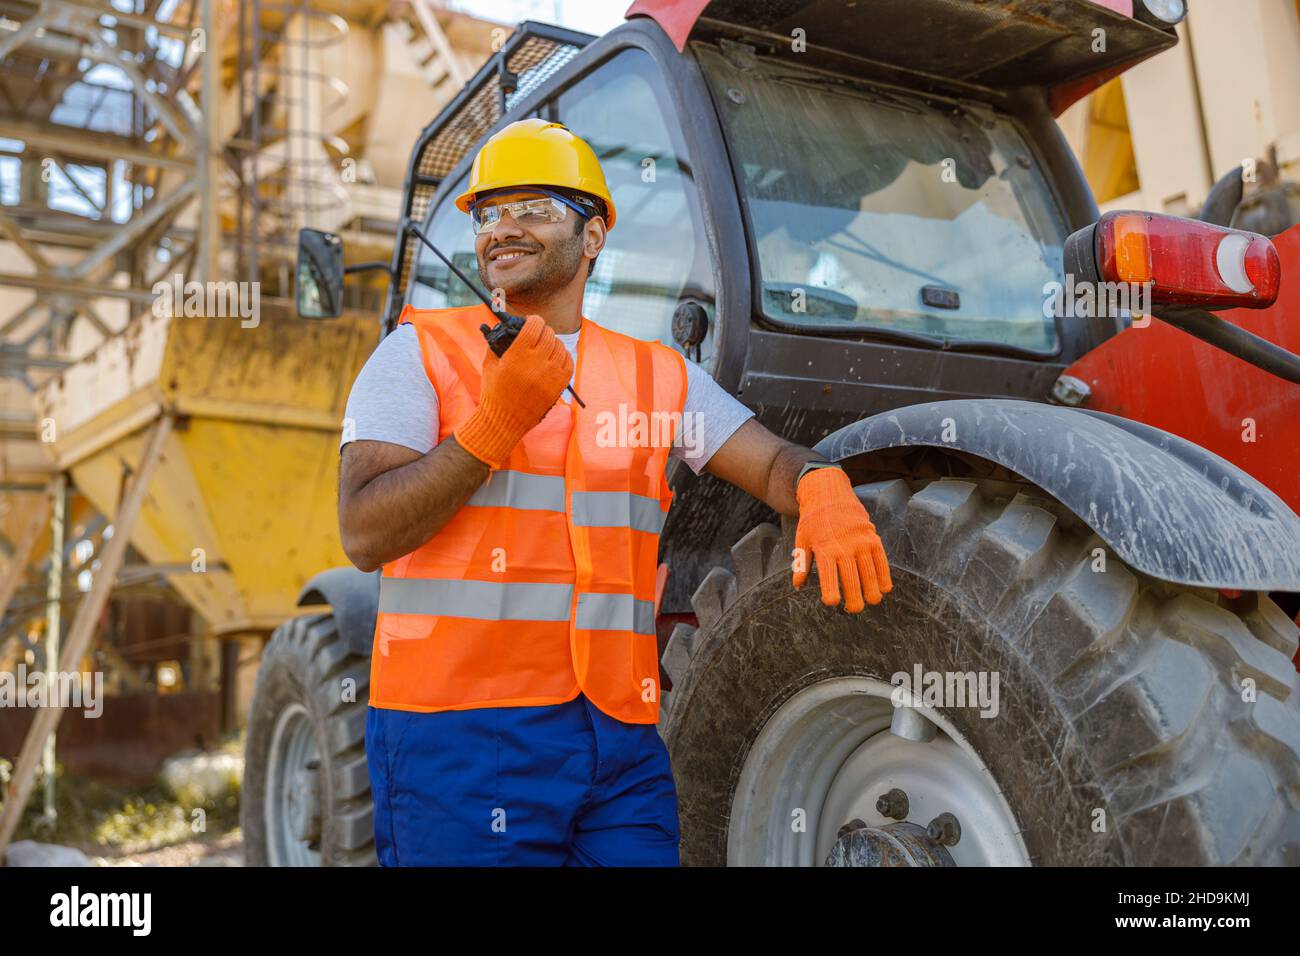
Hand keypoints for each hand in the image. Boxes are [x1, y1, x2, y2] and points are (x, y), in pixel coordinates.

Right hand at [454, 314, 571, 466]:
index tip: (531, 321)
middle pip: (549, 335)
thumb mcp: (489, 364)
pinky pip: (569, 363)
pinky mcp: (559, 386)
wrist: (505, 421)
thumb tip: (504, 328)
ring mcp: (551, 375)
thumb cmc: (493, 391)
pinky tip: (556, 356)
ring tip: (546, 345)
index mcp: (518, 355)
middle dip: (543, 330)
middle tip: (538, 333)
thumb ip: (496, 343)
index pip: (535, 326)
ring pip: (560, 347)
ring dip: (554, 343)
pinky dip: (564, 356)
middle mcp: (537, 363)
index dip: (534, 320)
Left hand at [792, 466, 891, 611]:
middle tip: (855, 609)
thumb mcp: (802, 539)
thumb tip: (798, 585)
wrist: (829, 493)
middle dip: (854, 596)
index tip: (832, 603)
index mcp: (824, 548)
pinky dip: (885, 574)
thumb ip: (802, 564)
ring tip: (872, 601)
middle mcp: (844, 546)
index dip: (831, 590)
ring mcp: (860, 541)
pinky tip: (885, 588)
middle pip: (851, 576)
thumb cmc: (813, 520)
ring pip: (869, 570)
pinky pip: (881, 558)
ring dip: (872, 588)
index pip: (828, 573)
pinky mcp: (872, 536)